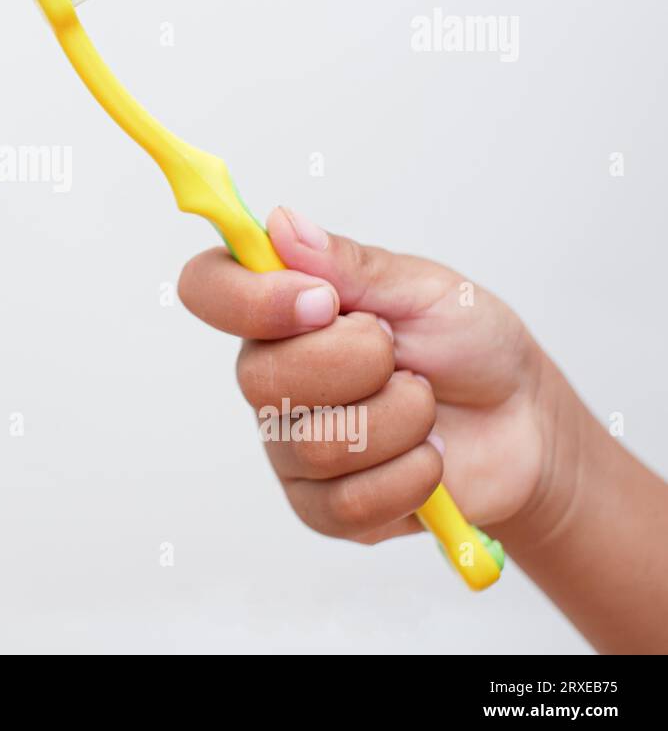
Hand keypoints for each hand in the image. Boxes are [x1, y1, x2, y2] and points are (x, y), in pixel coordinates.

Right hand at [178, 207, 548, 544]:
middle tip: (404, 356)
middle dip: (359, 363)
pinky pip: (346, 503)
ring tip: (425, 405)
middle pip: (259, 378)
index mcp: (281, 307)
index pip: (207, 288)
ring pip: (314, 443)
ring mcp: (288, 444)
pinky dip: (410, 477)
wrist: (522, 421)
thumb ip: (351, 264)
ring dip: (401, 419)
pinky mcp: (321, 506)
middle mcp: (269, 374)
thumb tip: (281, 224)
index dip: (249, 298)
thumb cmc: (468, 344)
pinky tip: (428, 457)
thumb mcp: (424, 287)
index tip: (323, 303)